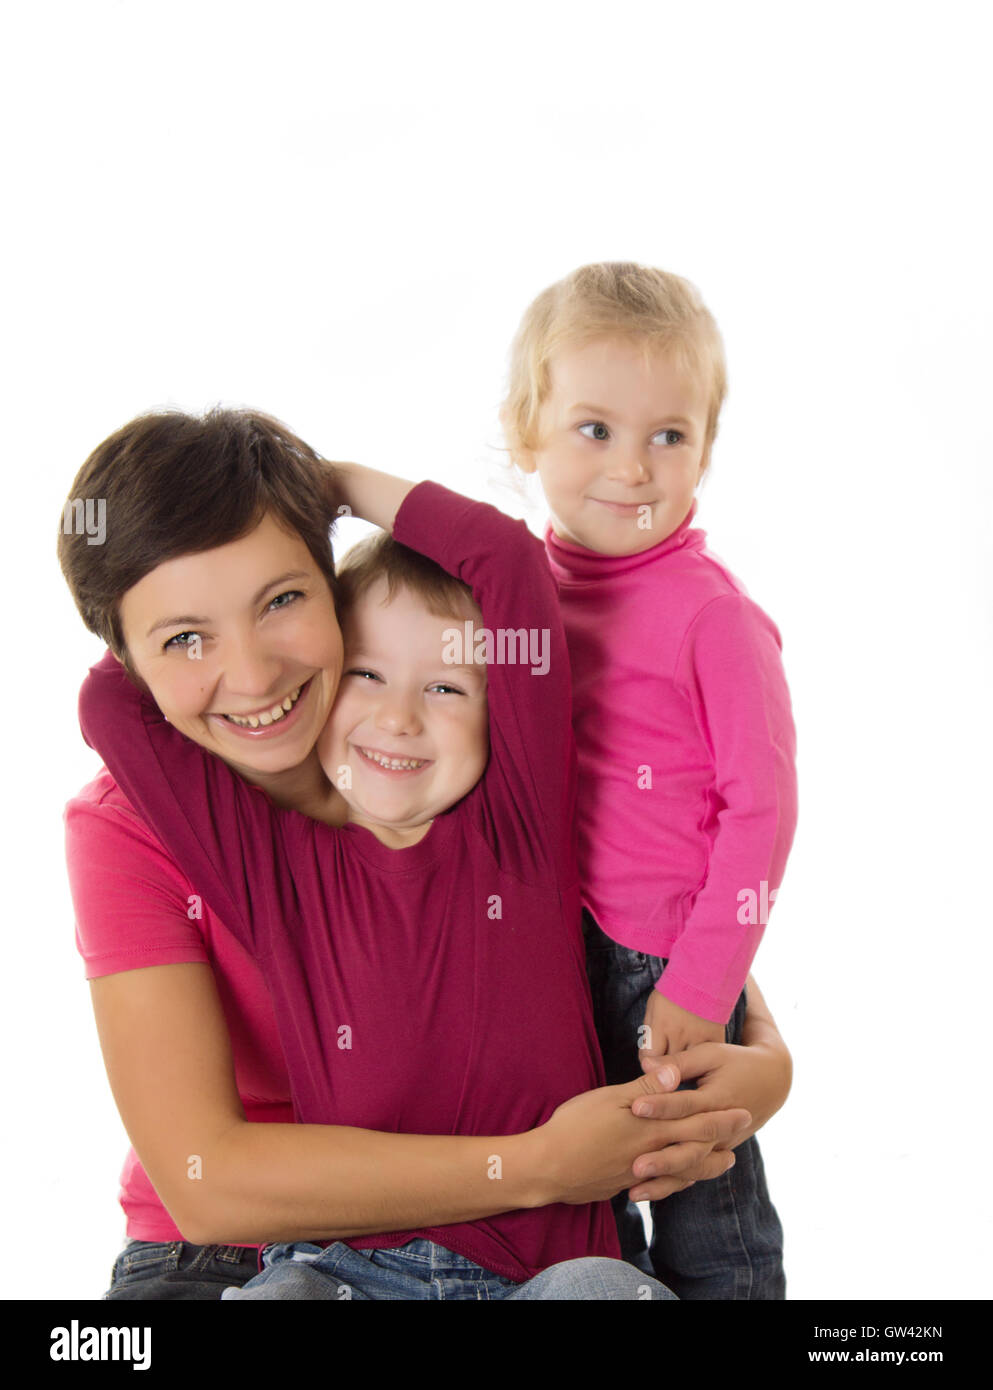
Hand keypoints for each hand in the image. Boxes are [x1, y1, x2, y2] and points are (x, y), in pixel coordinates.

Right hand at [534, 1071, 750, 1207]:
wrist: (549, 1167)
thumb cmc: (575, 1125)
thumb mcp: (610, 1097)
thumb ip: (646, 1088)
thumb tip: (677, 1073)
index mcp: (652, 1129)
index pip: (697, 1123)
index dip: (722, 1118)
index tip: (744, 1112)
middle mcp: (652, 1155)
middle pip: (697, 1148)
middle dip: (723, 1139)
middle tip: (744, 1130)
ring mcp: (640, 1174)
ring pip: (684, 1170)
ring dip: (708, 1164)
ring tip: (726, 1161)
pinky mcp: (625, 1186)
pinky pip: (663, 1184)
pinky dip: (680, 1180)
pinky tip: (681, 1178)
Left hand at [626, 1032, 791, 1201]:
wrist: (770, 1082)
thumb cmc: (734, 1062)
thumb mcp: (710, 1054)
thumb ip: (679, 1063)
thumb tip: (646, 1065)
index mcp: (718, 1100)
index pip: (686, 1105)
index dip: (661, 1105)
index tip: (635, 1108)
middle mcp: (721, 1129)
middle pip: (691, 1148)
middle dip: (663, 1159)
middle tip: (635, 1166)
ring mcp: (720, 1146)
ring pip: (692, 1169)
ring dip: (664, 1181)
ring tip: (634, 1191)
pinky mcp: (715, 1154)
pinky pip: (692, 1174)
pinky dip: (669, 1186)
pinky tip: (643, 1193)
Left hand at [639, 989, 723, 1066]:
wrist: (703, 976)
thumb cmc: (674, 991)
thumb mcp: (653, 1007)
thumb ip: (650, 1032)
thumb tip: (647, 1059)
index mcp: (661, 1024)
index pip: (649, 1058)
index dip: (649, 1061)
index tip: (652, 1059)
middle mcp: (679, 1033)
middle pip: (669, 1066)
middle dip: (666, 1066)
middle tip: (668, 1062)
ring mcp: (699, 1037)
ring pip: (689, 1068)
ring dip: (686, 1068)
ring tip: (685, 1063)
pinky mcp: (716, 1039)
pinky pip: (708, 1061)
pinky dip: (703, 1063)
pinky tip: (701, 1059)